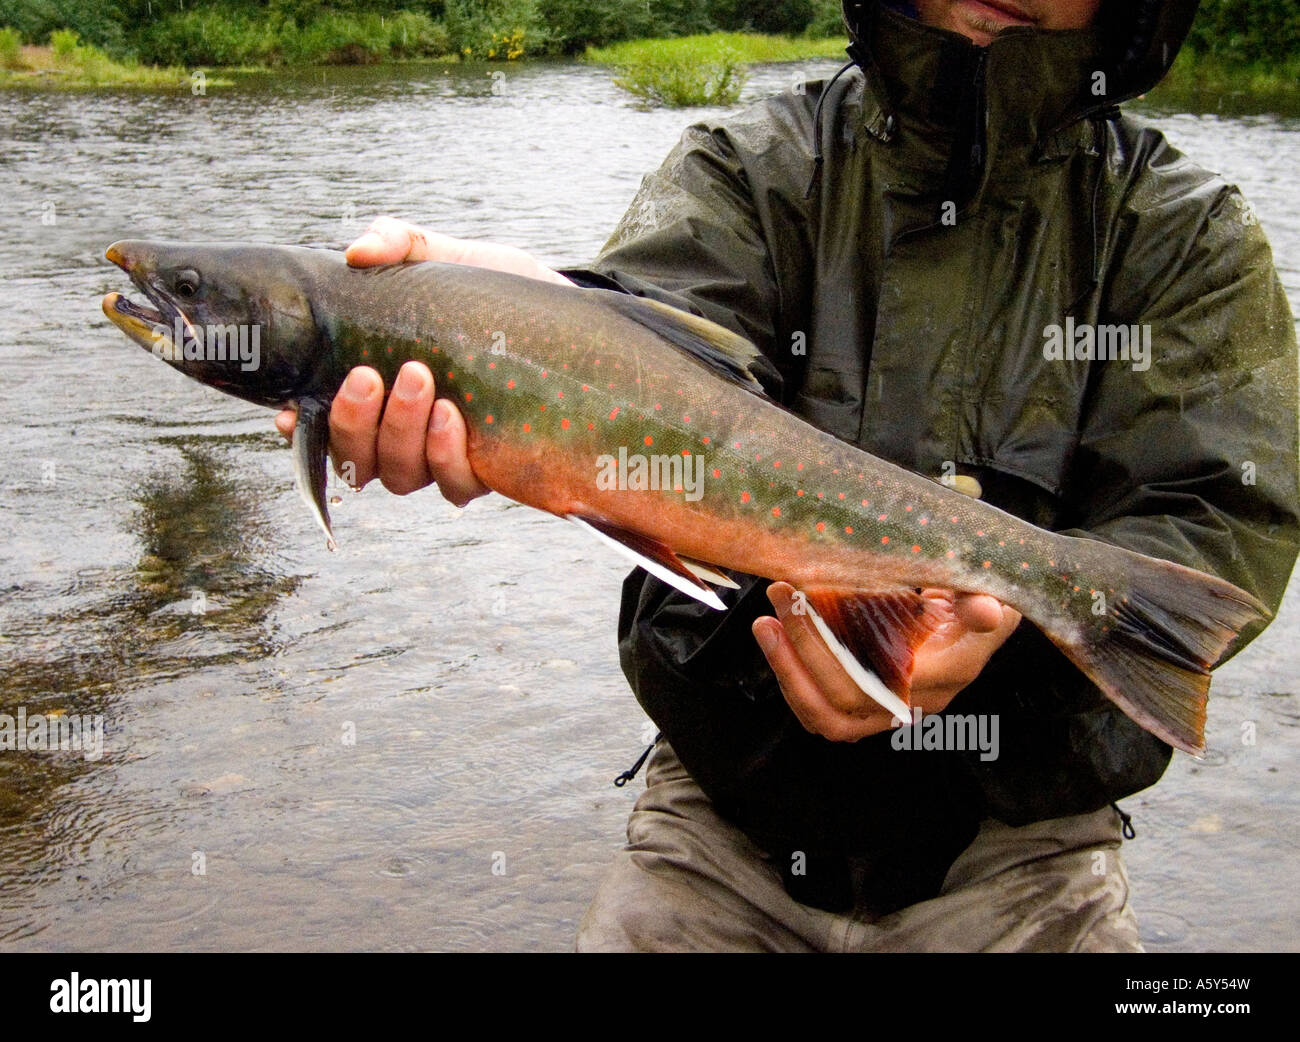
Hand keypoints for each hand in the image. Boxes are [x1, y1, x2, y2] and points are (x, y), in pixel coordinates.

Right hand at [274, 216, 569, 503]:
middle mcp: (407, 435)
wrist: (574, 315)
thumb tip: (359, 250)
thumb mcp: (449, 258)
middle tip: (370, 374)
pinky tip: (454, 418)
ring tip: (421, 381)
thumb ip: (401, 244)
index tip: (288, 412)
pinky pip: (457, 486)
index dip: (302, 430)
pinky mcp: (496, 469)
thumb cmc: (500, 293)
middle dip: (355, 423)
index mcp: (381, 394)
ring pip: (401, 476)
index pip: (326, 427)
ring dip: (400, 434)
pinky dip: (446, 456)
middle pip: (358, 461)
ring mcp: (449, 457)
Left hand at [752, 582, 1021, 741]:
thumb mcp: (988, 590)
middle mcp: (920, 701)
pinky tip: (777, 644)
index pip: (882, 675)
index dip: (835, 641)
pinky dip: (795, 685)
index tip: (806, 595)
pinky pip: (826, 717)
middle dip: (802, 645)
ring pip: (830, 718)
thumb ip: (983, 601)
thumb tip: (986, 610)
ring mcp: (893, 711)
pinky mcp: (872, 711)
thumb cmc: (978, 597)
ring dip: (789, 672)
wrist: (978, 620)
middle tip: (779, 595)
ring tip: (765, 624)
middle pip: (847, 695)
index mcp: (949, 670)